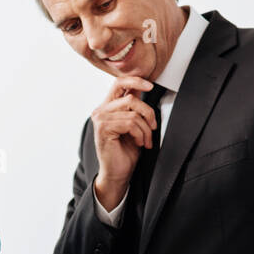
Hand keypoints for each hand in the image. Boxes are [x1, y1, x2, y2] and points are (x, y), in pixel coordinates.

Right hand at [91, 76, 157, 211]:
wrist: (118, 173)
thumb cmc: (125, 152)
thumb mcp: (134, 125)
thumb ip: (134, 108)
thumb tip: (142, 88)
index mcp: (107, 107)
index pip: (119, 83)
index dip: (135, 80)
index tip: (150, 86)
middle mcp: (101, 110)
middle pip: (131, 98)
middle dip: (148, 113)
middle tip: (153, 128)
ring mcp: (100, 119)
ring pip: (133, 112)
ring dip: (145, 129)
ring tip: (145, 140)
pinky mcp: (103, 128)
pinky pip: (130, 123)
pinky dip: (140, 134)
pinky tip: (139, 143)